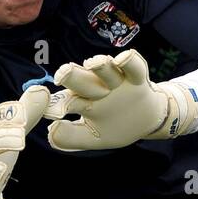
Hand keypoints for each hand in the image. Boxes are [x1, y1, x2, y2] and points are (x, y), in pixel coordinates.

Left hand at [43, 49, 197, 151]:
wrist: (148, 120)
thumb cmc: (117, 126)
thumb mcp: (93, 138)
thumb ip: (71, 137)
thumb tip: (51, 131)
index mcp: (84, 102)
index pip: (69, 101)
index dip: (58, 105)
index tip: (49, 110)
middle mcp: (98, 88)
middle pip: (83, 80)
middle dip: (72, 75)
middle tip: (61, 74)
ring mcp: (118, 81)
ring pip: (107, 70)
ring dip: (99, 65)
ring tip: (91, 63)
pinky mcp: (137, 77)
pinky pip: (134, 67)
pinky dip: (129, 61)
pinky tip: (121, 60)